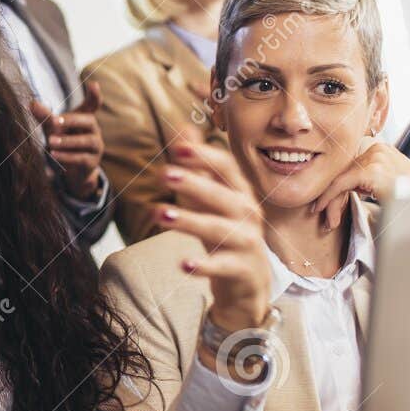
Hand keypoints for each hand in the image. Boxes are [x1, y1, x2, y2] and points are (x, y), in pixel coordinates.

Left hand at [31, 80, 104, 199]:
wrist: (72, 169)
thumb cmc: (63, 141)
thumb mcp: (53, 128)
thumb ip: (45, 116)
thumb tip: (31, 103)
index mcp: (85, 118)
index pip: (93, 104)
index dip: (94, 95)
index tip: (93, 85)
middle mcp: (94, 130)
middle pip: (89, 120)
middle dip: (72, 120)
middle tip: (53, 121)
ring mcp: (96, 146)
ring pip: (86, 141)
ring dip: (67, 141)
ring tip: (50, 142)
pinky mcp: (92, 162)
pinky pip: (82, 158)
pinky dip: (67, 156)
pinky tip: (54, 155)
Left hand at [155, 133, 274, 347]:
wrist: (249, 283)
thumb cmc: (227, 233)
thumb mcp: (212, 198)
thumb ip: (198, 165)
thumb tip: (182, 127)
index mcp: (239, 193)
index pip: (226, 168)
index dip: (204, 156)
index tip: (177, 148)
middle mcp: (247, 214)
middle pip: (223, 196)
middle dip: (195, 183)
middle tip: (164, 174)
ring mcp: (248, 243)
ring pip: (220, 229)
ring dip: (190, 221)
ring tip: (159, 214)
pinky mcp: (242, 270)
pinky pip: (223, 267)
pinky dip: (205, 265)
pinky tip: (184, 264)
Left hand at [311, 138, 409, 231]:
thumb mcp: (384, 185)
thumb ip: (364, 181)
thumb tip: (337, 189)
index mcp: (380, 149)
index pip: (346, 164)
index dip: (333, 185)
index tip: (323, 203)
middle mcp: (377, 147)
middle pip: (340, 170)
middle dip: (330, 195)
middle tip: (323, 215)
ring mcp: (376, 157)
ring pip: (338, 177)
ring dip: (329, 201)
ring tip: (328, 221)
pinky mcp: (373, 170)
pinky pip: (340, 183)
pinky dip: (329, 197)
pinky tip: (323, 209)